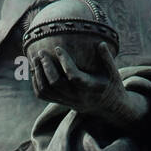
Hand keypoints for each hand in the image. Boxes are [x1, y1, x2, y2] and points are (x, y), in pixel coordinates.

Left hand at [30, 40, 147, 133]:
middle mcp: (77, 97)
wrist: (108, 108)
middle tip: (41, 52)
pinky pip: (44, 96)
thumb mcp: (114, 73)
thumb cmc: (112, 86)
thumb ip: (107, 59)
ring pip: (46, 90)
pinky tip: (35, 70)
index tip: (57, 48)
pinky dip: (36, 83)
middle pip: (56, 84)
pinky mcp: (62, 103)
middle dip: (46, 66)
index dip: (64, 62)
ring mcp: (68, 101)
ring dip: (38, 74)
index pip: (73, 76)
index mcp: (90, 88)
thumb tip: (100, 43)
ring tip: (35, 59)